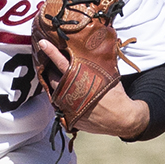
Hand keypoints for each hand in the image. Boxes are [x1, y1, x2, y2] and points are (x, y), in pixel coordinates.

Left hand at [34, 39, 148, 138]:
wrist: (122, 119)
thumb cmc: (117, 95)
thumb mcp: (108, 75)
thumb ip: (98, 63)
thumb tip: (97, 48)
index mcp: (80, 80)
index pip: (62, 63)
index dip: (52, 52)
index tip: (42, 44)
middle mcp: (71, 93)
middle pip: (53, 78)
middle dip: (52, 71)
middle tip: (54, 66)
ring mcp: (68, 107)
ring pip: (54, 93)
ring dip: (56, 86)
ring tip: (62, 81)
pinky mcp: (69, 118)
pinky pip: (59, 107)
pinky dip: (62, 101)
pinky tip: (70, 97)